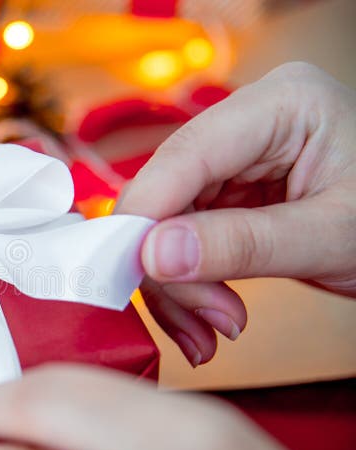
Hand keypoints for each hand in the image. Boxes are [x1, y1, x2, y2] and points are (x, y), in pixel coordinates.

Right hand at [114, 62, 355, 365]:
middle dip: (171, 267)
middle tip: (204, 323)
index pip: (185, 156)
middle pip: (166, 195)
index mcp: (280, 105)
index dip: (146, 216)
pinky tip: (210, 318)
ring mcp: (233, 160)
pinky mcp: (227, 194)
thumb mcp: (332, 236)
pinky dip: (189, 287)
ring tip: (215, 332)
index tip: (130, 272)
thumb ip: (243, 244)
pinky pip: (182, 240)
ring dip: (179, 288)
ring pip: (165, 225)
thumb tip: (154, 256)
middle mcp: (245, 124)